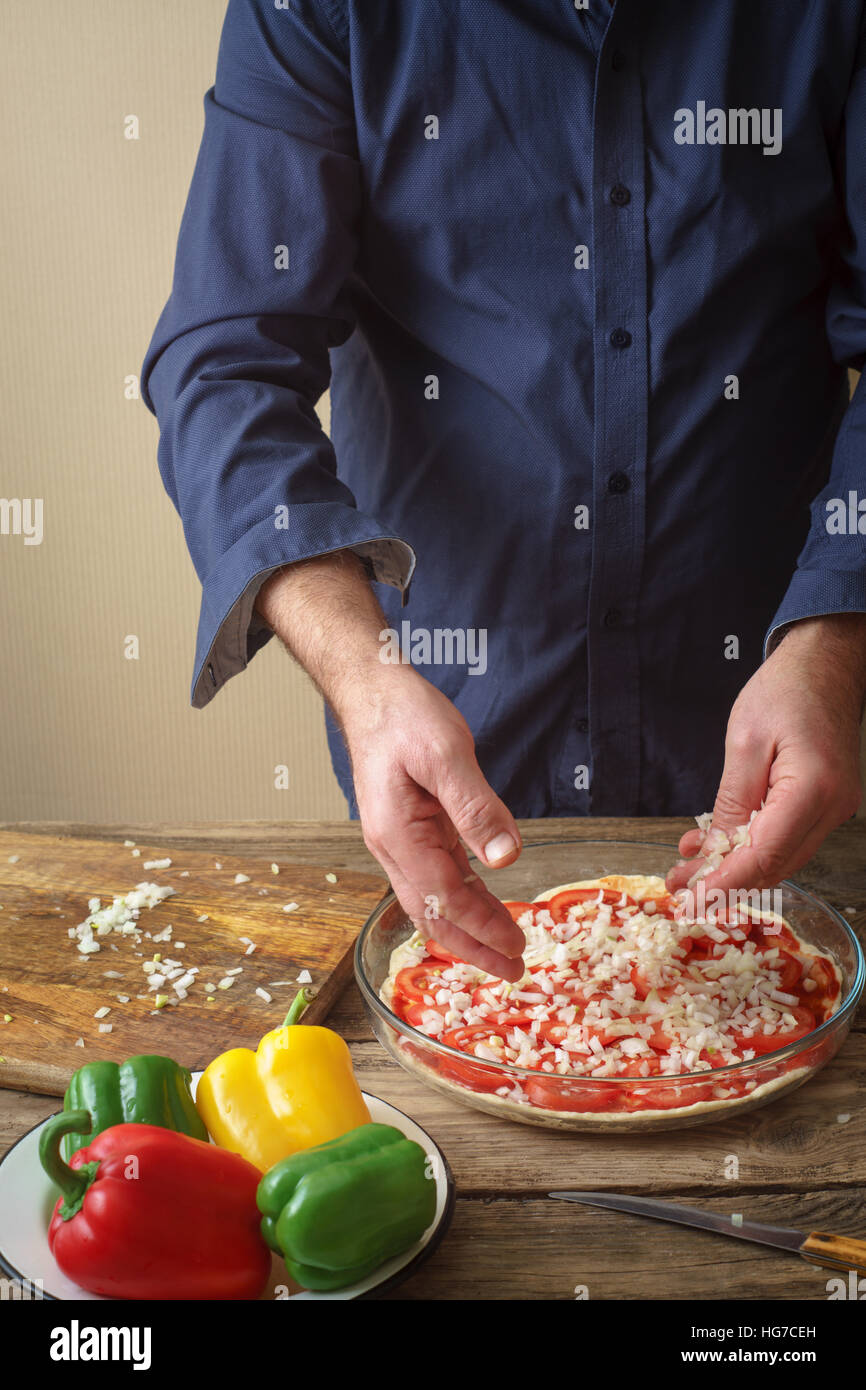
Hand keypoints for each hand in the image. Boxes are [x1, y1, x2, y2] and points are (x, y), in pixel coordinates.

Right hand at [339, 664, 525, 979]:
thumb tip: (505, 858)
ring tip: (506, 948)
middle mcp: (394, 847)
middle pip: (433, 914)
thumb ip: (476, 808)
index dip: (482, 928)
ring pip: (436, 899)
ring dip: (471, 927)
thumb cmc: (402, 716)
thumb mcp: (446, 753)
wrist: (371, 691)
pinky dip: (464, 898)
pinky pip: (439, 874)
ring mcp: (401, 840)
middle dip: (473, 947)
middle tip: (513, 971)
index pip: (445, 898)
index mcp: (397, 835)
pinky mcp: (413, 828)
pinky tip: (487, 905)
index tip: (515, 949)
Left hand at [666, 614, 865, 898]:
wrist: (825, 664)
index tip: (691, 899)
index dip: (725, 882)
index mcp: (812, 790)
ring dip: (736, 865)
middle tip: (679, 883)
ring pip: (782, 858)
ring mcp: (835, 808)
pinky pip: (788, 838)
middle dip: (724, 880)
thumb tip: (717, 850)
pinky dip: (754, 846)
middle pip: (775, 866)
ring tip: (691, 863)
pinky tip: (720, 841)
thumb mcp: (743, 742)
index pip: (764, 856)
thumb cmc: (785, 690)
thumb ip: (732, 801)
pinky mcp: (828, 804)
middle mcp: (832, 807)